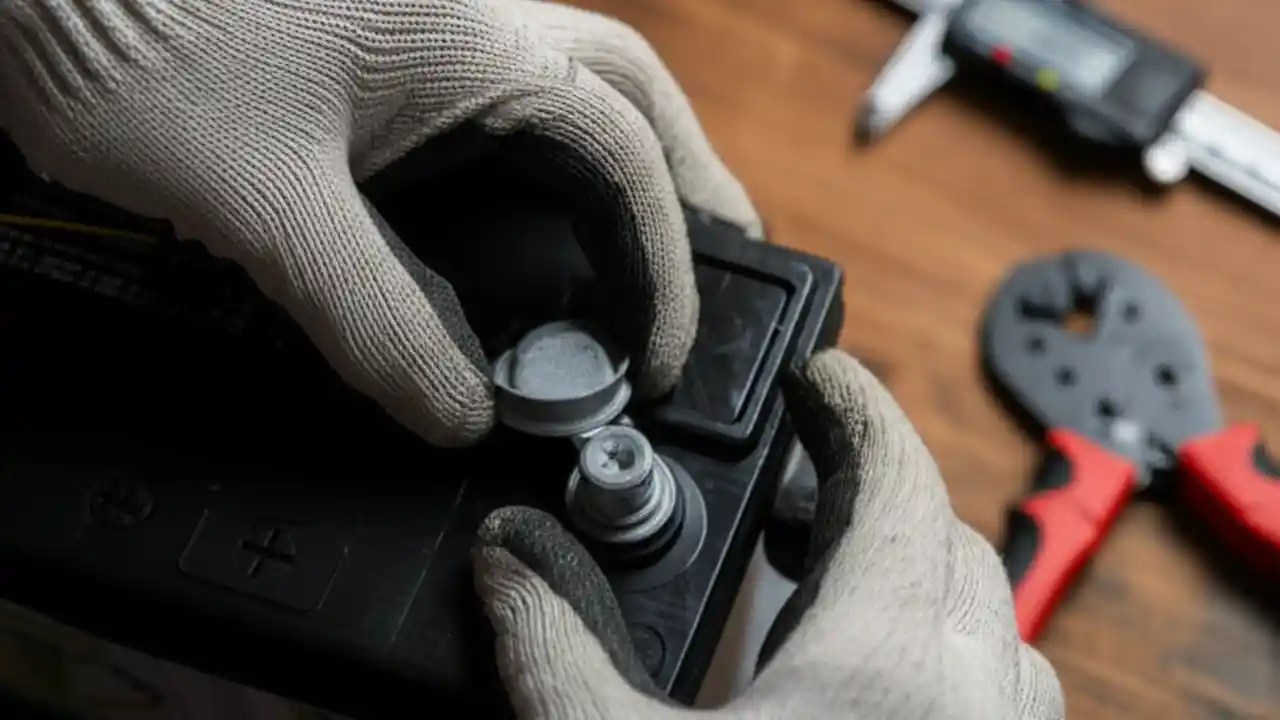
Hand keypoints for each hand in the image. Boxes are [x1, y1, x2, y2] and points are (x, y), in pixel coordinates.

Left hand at [0, 0, 759, 446]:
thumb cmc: (137, 40)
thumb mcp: (267, 207)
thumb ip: (375, 316)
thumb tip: (456, 408)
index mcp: (475, 50)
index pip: (619, 165)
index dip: (661, 272)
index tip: (658, 360)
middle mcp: (478, 24)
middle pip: (633, 97)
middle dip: (689, 182)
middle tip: (722, 259)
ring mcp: (437, 27)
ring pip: (580, 86)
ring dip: (632, 162)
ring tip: (656, 242)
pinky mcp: (393, 48)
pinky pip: (508, 100)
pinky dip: (550, 160)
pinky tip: (535, 212)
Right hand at [473, 350, 1065, 718]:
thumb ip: (555, 644)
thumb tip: (507, 554)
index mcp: (887, 664)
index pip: (897, 477)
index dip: (853, 405)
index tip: (817, 372)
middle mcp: (974, 699)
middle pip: (951, 539)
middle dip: (876, 493)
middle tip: (793, 490)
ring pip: (992, 619)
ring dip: (919, 576)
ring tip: (827, 580)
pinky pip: (1002, 688)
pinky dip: (945, 651)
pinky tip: (864, 680)